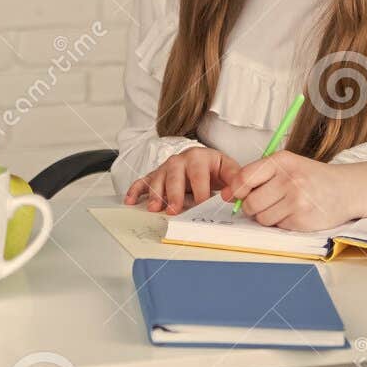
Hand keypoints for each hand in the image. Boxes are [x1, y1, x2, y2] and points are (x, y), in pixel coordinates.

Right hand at [125, 147, 240, 213]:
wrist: (204, 160)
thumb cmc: (215, 168)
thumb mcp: (229, 169)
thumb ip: (235, 181)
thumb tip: (234, 195)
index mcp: (200, 157)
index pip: (199, 174)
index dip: (201, 191)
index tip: (203, 206)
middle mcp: (180, 160)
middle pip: (175, 176)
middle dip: (175, 194)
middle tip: (174, 210)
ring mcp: (166, 167)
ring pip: (158, 179)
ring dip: (155, 194)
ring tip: (155, 208)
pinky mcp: (156, 175)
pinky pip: (143, 181)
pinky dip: (135, 190)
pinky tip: (131, 200)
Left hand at [219, 152, 366, 230]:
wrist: (345, 190)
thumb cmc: (311, 177)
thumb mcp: (286, 165)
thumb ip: (256, 176)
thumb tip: (226, 193)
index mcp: (282, 161)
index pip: (244, 177)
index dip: (235, 189)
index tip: (235, 193)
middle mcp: (290, 179)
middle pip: (250, 202)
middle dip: (250, 206)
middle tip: (263, 202)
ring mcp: (297, 201)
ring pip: (261, 217)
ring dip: (265, 216)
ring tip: (281, 207)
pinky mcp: (303, 220)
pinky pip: (276, 226)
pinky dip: (280, 223)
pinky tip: (293, 213)